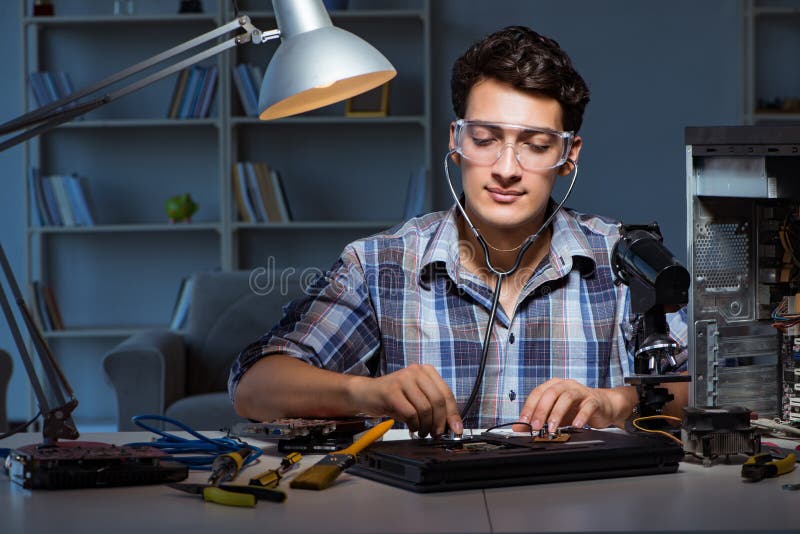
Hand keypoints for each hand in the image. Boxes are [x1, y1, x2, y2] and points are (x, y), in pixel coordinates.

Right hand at [349, 364, 462, 437]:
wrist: (366, 394)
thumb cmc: (394, 398)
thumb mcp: (417, 399)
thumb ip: (434, 408)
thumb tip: (452, 425)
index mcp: (426, 371)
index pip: (446, 393)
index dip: (453, 414)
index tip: (456, 429)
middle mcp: (416, 371)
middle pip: (438, 400)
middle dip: (440, 422)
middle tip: (436, 434)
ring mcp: (403, 379)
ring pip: (425, 408)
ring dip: (426, 425)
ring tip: (422, 431)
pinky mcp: (391, 391)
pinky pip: (410, 413)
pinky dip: (414, 424)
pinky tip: (411, 427)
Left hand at [515, 379, 631, 432]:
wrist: (603, 406)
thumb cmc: (576, 409)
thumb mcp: (554, 415)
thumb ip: (538, 420)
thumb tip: (518, 428)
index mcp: (553, 386)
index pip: (537, 393)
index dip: (529, 407)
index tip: (523, 422)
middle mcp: (566, 385)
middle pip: (550, 393)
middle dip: (541, 411)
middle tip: (536, 427)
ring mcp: (580, 391)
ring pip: (567, 398)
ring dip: (557, 414)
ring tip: (552, 428)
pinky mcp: (594, 400)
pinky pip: (587, 406)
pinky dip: (581, 416)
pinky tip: (576, 425)